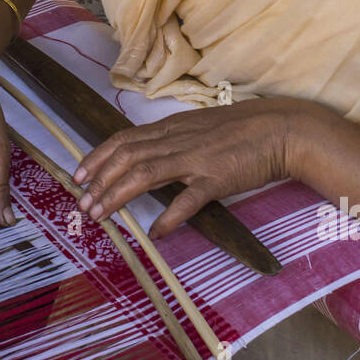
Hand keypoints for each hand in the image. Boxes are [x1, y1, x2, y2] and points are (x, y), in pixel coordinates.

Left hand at [72, 97, 314, 238]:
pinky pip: (188, 199)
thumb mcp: (200, 127)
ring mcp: (196, 159)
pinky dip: (169, 216)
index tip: (78, 175)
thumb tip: (149, 156)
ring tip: (101, 216)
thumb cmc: (243, 129)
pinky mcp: (217, 179)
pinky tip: (156, 232)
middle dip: (98, 181)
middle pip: (127, 157)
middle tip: (81, 204)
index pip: (123, 139)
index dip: (97, 157)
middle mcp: (178, 140)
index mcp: (172, 128)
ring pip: (146, 174)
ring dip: (118, 195)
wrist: (281, 129)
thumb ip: (174, 140)